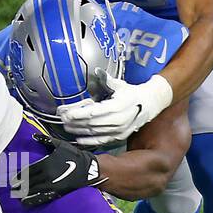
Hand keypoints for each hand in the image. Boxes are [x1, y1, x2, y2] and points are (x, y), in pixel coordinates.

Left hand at [12, 133, 106, 205]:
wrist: (89, 169)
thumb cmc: (74, 156)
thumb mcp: (60, 145)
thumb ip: (45, 140)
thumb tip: (34, 136)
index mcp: (45, 163)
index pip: (28, 171)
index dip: (19, 176)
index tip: (13, 179)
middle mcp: (46, 175)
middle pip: (29, 181)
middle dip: (20, 185)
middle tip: (12, 189)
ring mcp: (52, 185)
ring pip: (34, 190)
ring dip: (24, 193)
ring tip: (17, 196)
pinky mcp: (57, 192)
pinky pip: (42, 197)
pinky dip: (33, 200)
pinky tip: (26, 202)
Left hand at [59, 70, 173, 147]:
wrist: (149, 105)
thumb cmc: (132, 93)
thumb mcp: (120, 85)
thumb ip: (107, 80)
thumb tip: (96, 71)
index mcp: (118, 106)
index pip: (93, 112)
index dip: (78, 113)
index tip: (66, 112)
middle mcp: (118, 120)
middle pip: (91, 123)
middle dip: (74, 122)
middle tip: (62, 119)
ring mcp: (119, 130)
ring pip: (94, 132)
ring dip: (78, 130)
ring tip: (66, 127)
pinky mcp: (119, 136)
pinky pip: (102, 141)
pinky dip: (89, 141)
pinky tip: (78, 139)